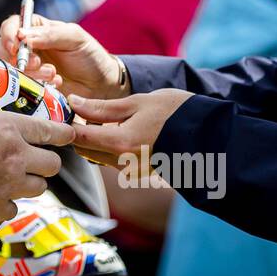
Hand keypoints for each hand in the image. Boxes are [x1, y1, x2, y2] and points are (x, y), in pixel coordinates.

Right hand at [0, 13, 127, 99]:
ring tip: (53, 74)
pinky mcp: (28, 88)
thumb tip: (22, 35)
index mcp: (34, 29)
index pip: (10, 26)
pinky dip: (34, 86)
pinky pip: (18, 88)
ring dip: (29, 73)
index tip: (16, 47)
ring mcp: (25, 70)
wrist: (101, 85)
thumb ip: (50, 34)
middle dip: (17, 58)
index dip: (8, 35)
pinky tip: (55, 85)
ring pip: (8, 70)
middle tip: (38, 63)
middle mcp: (24, 48)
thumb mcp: (74, 37)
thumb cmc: (89, 55)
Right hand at [0, 105, 72, 221]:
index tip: (69, 135)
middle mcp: (15, 155)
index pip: (47, 129)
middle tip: (36, 162)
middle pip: (52, 164)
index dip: (62, 133)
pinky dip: (6, 205)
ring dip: (30, 184)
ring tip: (17, 180)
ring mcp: (8, 182)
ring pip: (39, 188)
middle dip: (46, 163)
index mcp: (7, 127)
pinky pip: (13, 209)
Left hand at [68, 89, 194, 167]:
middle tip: (81, 110)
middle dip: (79, 131)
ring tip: (100, 117)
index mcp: (120, 143)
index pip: (78, 137)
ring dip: (93, 139)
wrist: (211, 137)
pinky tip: (118, 129)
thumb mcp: (138, 102)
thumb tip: (74, 102)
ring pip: (97, 155)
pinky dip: (107, 146)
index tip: (65, 108)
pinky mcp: (139, 173)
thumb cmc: (176, 114)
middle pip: (84, 149)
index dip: (67, 122)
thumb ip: (102, 107)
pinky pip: (112, 160)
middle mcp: (122, 163)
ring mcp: (131, 171)